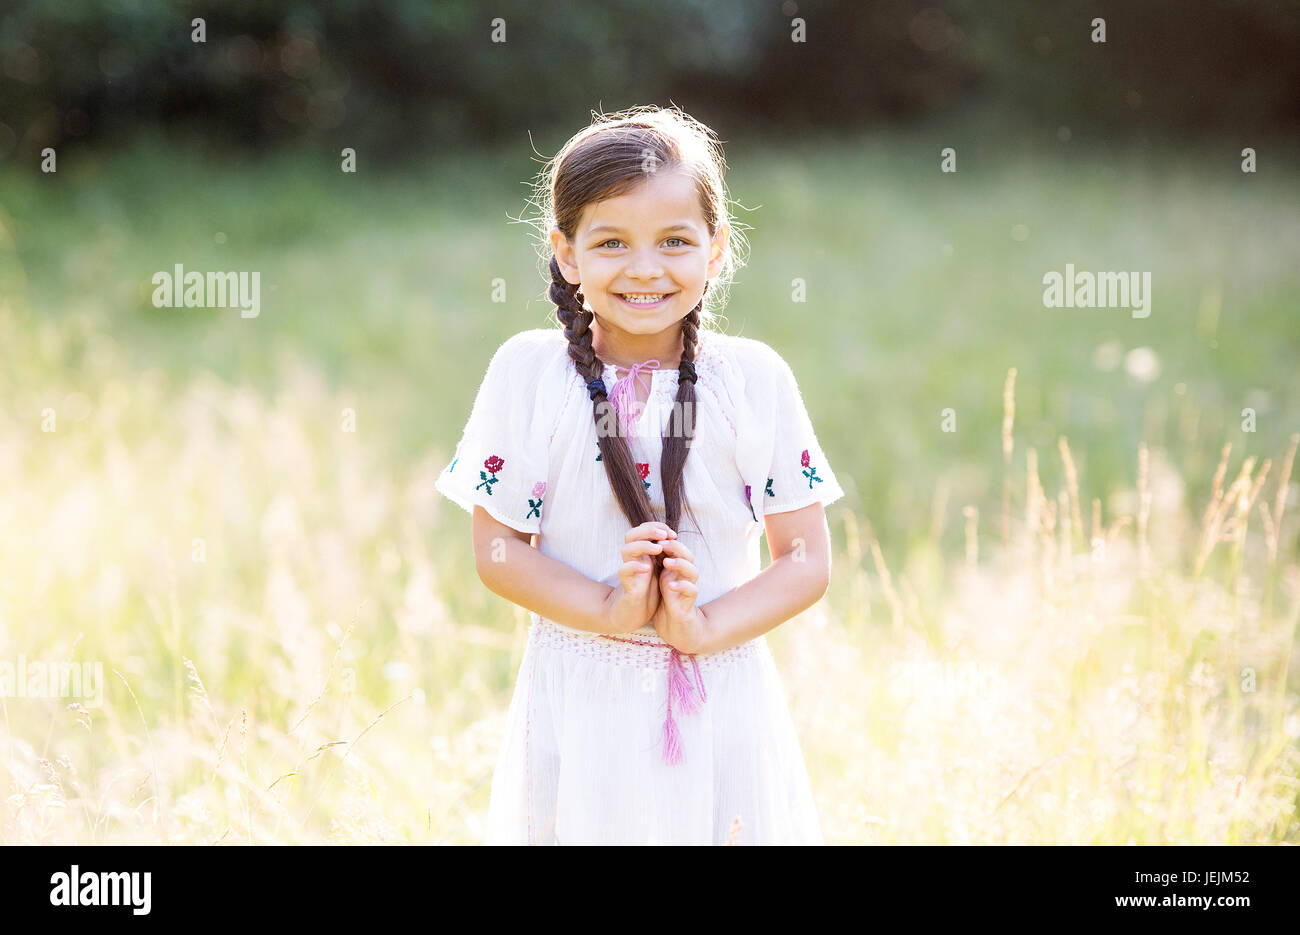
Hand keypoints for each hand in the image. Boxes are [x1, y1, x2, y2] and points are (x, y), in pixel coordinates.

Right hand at [603, 521, 676, 633]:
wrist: (637, 611)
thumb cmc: (648, 588)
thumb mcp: (658, 567)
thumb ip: (662, 552)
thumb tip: (671, 537)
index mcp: (641, 552)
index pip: (642, 529)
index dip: (656, 527)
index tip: (671, 533)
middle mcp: (633, 558)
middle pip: (631, 535)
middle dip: (648, 531)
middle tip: (664, 535)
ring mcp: (629, 570)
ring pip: (626, 549)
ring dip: (643, 546)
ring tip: (658, 549)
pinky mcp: (627, 584)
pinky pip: (624, 571)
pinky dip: (634, 567)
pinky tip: (647, 568)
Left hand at [651, 537, 712, 654]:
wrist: (673, 623)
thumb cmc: (666, 598)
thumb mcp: (660, 576)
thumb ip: (658, 561)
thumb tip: (648, 542)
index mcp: (678, 567)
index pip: (678, 548)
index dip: (669, 540)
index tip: (656, 536)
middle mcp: (685, 575)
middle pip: (688, 555)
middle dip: (676, 547)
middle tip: (662, 544)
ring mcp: (688, 587)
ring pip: (693, 571)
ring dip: (680, 564)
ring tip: (666, 562)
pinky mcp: (688, 602)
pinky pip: (692, 591)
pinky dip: (683, 587)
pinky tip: (671, 585)